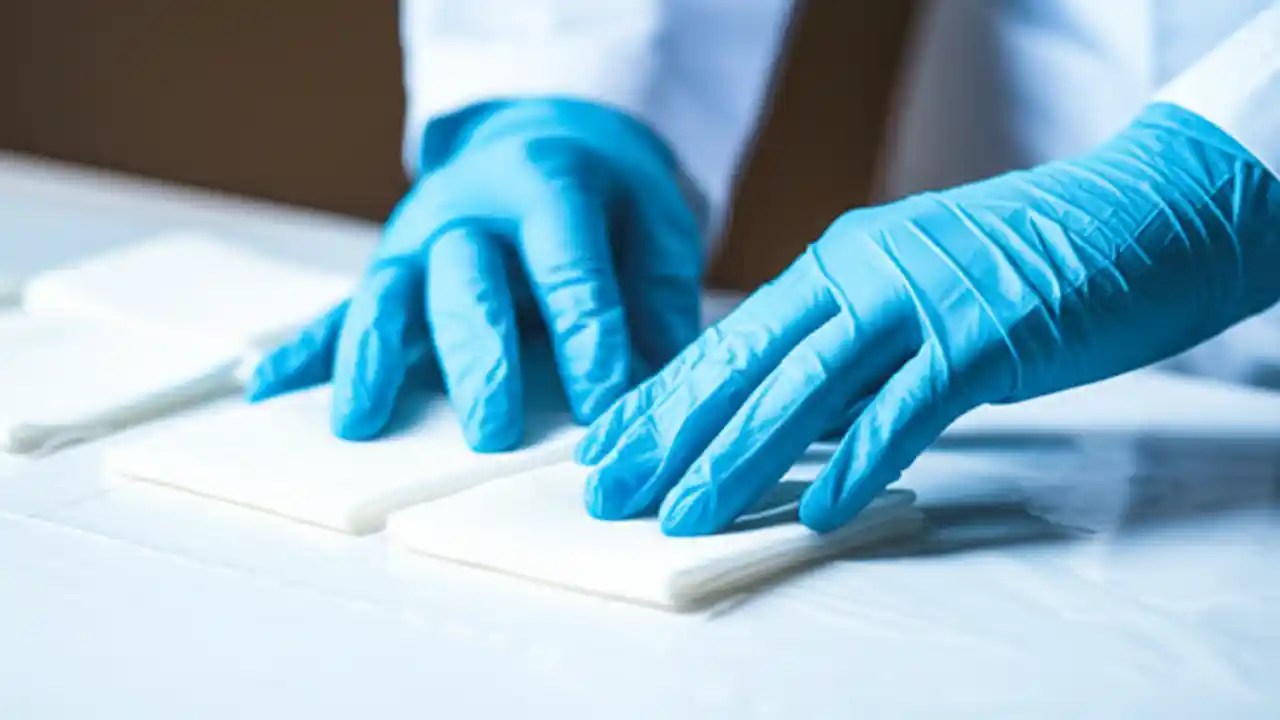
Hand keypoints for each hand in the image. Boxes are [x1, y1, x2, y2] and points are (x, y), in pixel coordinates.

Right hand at [246, 99, 702, 450]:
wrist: (549, 140)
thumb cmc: (610, 204)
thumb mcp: (654, 231)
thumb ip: (656, 304)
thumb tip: (658, 392)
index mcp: (550, 188)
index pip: (568, 266)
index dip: (586, 337)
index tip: (602, 407)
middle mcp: (473, 211)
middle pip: (469, 284)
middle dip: (479, 360)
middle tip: (492, 433)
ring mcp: (418, 239)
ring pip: (389, 295)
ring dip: (374, 359)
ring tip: (362, 423)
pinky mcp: (387, 269)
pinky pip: (341, 309)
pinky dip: (306, 348)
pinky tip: (268, 387)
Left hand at [578, 103, 1279, 534]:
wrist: (1136, 215)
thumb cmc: (1021, 261)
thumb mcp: (911, 288)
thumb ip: (850, 344)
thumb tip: (791, 414)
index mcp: (838, 263)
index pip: (731, 339)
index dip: (664, 396)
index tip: (610, 444)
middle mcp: (863, 275)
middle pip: (746, 364)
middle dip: (670, 434)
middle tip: (611, 490)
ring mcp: (921, 303)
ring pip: (806, 390)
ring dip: (740, 458)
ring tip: (685, 513)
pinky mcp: (983, 337)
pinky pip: (906, 409)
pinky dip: (860, 462)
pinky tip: (821, 512)